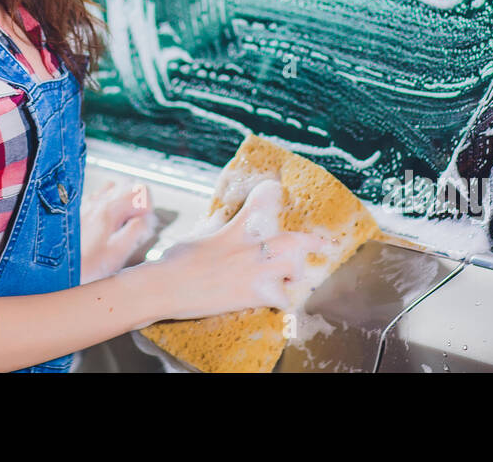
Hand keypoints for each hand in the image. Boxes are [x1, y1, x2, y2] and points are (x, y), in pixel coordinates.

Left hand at [80, 179, 157, 282]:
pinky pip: (97, 198)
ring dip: (121, 202)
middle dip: (136, 202)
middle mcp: (95, 202)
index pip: (141, 190)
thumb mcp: (116, 255)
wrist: (50, 273)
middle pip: (127, 185)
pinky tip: (102, 227)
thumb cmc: (82, 269)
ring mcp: (84, 204)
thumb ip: (136, 232)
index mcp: (108, 210)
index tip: (144, 224)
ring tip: (119, 225)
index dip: (148, 207)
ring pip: (111, 189)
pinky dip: (106, 206)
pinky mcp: (76, 211)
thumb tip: (148, 219)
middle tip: (134, 225)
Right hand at [150, 178, 330, 320]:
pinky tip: (279, 302)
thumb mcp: (199, 235)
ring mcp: (256, 270)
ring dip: (296, 272)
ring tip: (294, 276)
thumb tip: (221, 222)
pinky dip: (283, 300)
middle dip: (312, 243)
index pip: (264, 199)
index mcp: (237, 227)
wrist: (167, 287)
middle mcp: (252, 246)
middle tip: (325, 245)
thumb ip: (217, 228)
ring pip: (295, 268)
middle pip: (294, 240)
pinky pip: (282, 299)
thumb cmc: (177, 260)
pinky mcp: (254, 294)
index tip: (275, 190)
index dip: (272, 193)